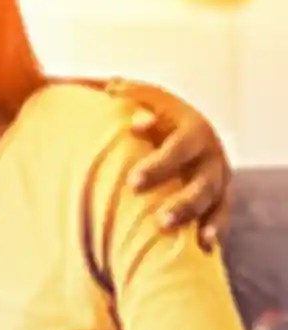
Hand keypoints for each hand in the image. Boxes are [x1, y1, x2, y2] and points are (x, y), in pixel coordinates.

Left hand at [108, 79, 230, 249]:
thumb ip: (126, 99)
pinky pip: (220, 215)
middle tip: (132, 182)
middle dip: (162, 167)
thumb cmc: (150, 132)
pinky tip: (203, 243)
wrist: (184, 154)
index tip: (132, 125)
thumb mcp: (141, 111)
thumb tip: (108, 86)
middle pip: (187, 155)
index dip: (154, 121)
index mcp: (184, 121)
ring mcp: (215, 175)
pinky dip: (213, 228)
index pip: (166, 114)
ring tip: (162, 221)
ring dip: (186, 205)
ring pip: (207, 189)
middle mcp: (204, 146)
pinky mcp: (218, 201)